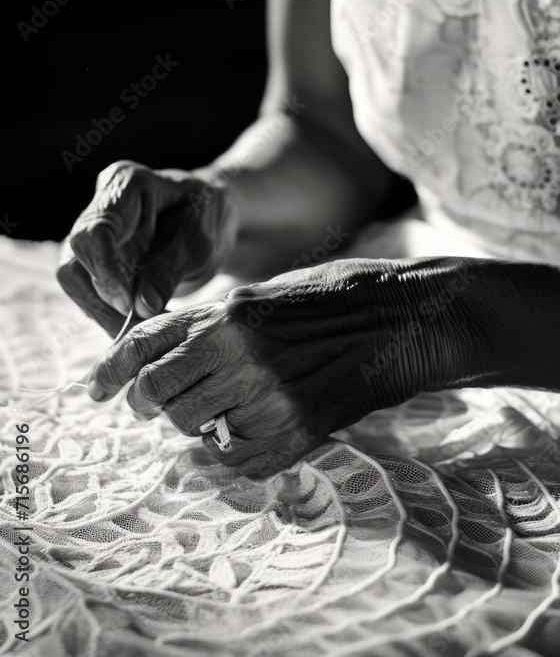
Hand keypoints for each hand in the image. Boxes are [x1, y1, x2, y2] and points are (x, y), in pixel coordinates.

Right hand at [56, 160, 235, 335]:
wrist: (212, 219)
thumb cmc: (209, 216)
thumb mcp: (200, 239)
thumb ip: (169, 267)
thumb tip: (140, 306)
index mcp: (125, 185)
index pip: (95, 231)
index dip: (105, 271)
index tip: (129, 304)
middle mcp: (100, 209)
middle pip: (74, 262)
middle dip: (105, 303)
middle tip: (143, 329)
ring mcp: (93, 237)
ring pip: (77, 284)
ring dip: (107, 316)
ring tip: (147, 332)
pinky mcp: (96, 262)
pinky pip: (91, 294)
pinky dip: (113, 317)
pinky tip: (142, 326)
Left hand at [86, 256, 485, 477]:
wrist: (402, 321)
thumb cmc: (330, 299)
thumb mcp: (261, 296)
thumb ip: (209, 325)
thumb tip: (156, 358)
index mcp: (229, 314)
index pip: (144, 346)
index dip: (111, 370)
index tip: (98, 389)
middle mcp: (240, 356)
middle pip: (159, 396)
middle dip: (152, 402)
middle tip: (158, 405)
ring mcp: (268, 398)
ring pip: (193, 430)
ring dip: (196, 422)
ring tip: (222, 405)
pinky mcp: (295, 434)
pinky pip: (232, 459)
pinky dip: (230, 448)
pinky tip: (252, 425)